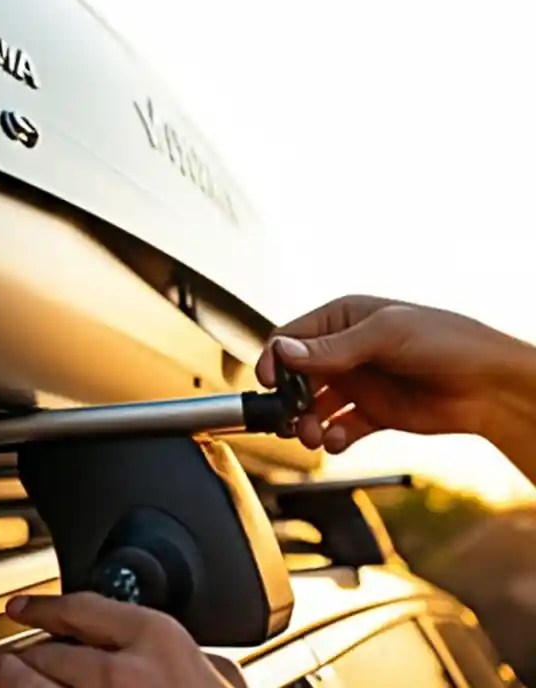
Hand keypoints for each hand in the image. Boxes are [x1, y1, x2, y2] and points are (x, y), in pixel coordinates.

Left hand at [0, 593, 230, 687]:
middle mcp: (122, 674)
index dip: (44, 608)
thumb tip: (203, 661)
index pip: (83, 609)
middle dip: (19, 651)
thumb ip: (200, 661)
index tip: (23, 607)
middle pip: (51, 654)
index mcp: (158, 641)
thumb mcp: (219, 678)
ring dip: (6, 676)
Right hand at [254, 294, 535, 454]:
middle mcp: (345, 351)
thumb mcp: (385, 335)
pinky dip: (334, 437)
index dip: (275, 360)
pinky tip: (339, 441)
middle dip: (289, 400)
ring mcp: (359, 383)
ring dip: (307, 423)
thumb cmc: (447, 342)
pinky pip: (340, 428)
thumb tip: (282, 351)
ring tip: (314, 437)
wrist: (492, 385)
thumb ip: (332, 347)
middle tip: (291, 420)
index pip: (291, 338)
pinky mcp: (373, 413)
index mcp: (343, 319)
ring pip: (314, 407)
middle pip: (297, 377)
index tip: (269, 383)